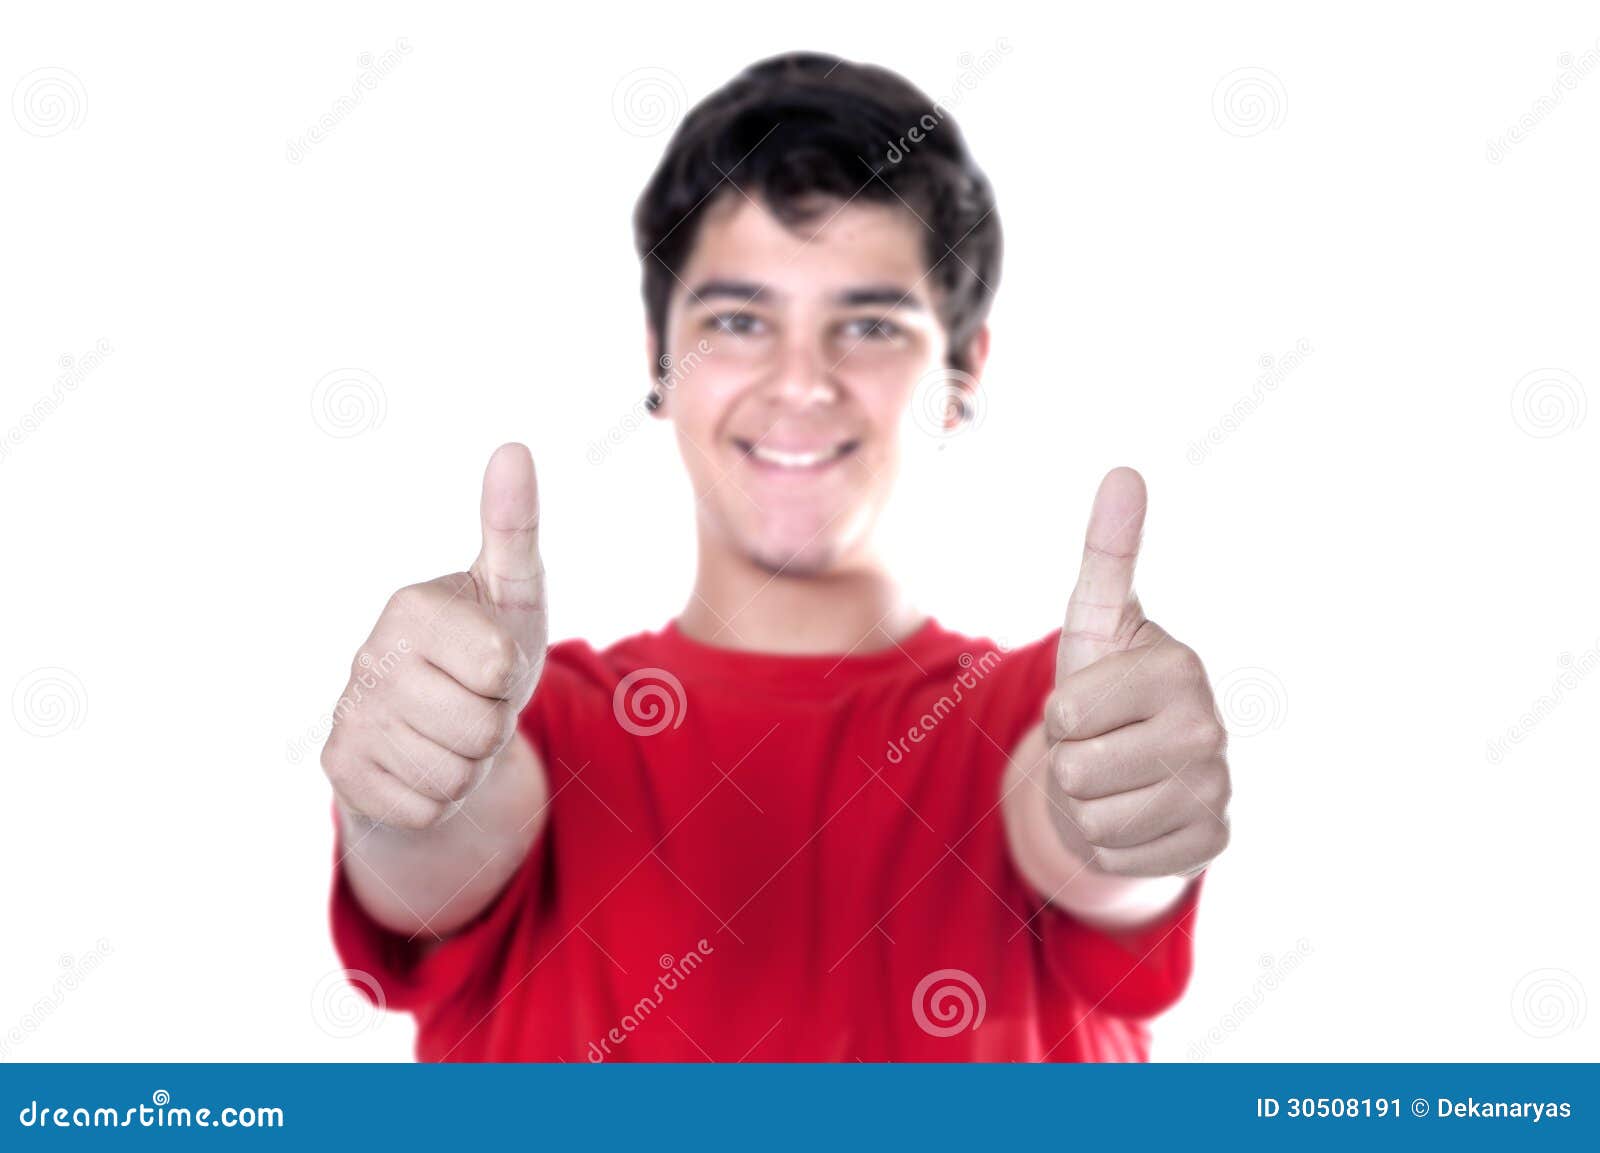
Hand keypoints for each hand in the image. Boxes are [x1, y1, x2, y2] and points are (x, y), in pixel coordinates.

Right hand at [321, 443, 546, 829]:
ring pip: (455, 775)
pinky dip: (438, 797)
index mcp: (412, 606)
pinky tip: (422, 762)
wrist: (441, 724)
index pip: (500, 667)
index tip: (490, 660)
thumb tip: (513, 447)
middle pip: (480, 729)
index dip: (512, 676)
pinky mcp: (340, 770)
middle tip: (472, 703)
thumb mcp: (513, 592)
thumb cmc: (486, 649)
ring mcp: (348, 715)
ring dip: (468, 763)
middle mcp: (367, 656)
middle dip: (493, 726)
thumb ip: (514, 525)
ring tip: (451, 732)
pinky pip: (424, 808)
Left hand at [1045, 467, 1230, 877]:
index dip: (1061, 714)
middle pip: (1076, 774)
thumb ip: (1108, 551)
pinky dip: (1108, 844)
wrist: (1137, 762)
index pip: (1067, 716)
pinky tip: (1135, 813)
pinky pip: (1115, 860)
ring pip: (1092, 824)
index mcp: (1180, 669)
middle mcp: (1212, 730)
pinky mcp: (1211, 844)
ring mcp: (1218, 792)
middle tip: (1102, 743)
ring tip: (1115, 776)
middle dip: (1070, 762)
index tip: (1094, 700)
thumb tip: (1124, 470)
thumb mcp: (1097, 621)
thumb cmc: (1109, 682)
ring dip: (1085, 807)